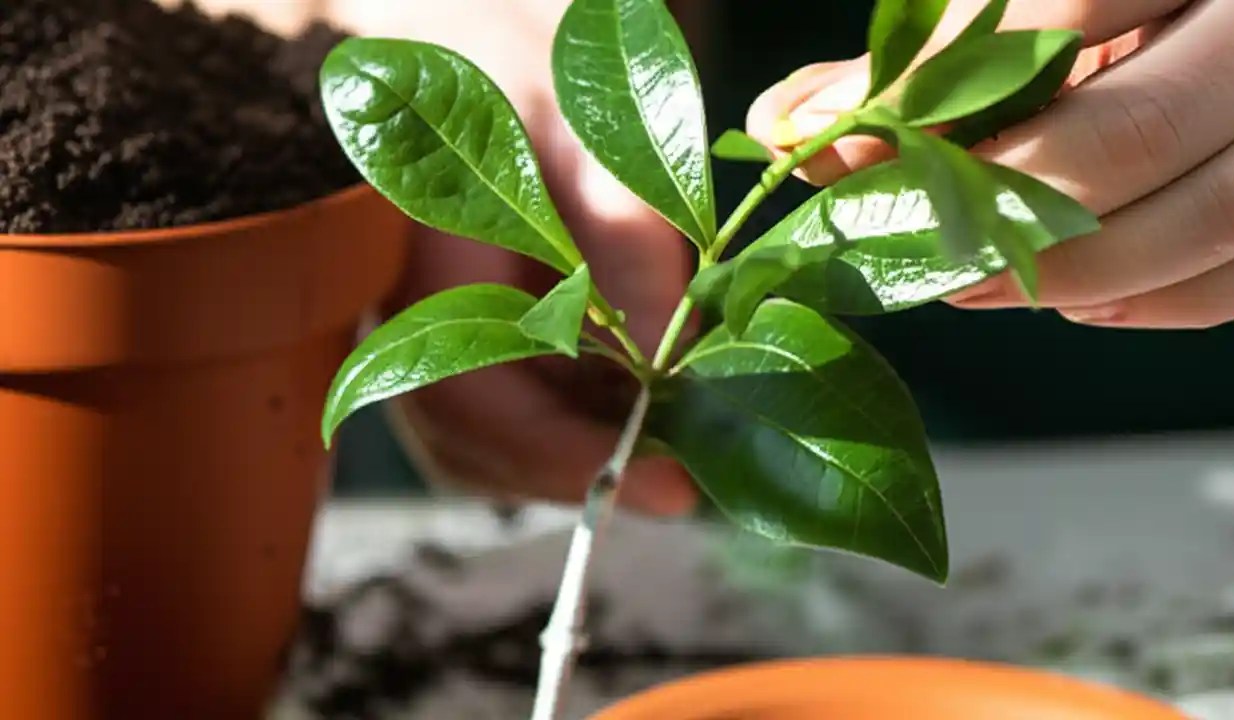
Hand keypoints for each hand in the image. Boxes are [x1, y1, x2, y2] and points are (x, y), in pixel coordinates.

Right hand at [354, 1, 696, 513]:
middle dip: (586, 473)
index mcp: (421, 269)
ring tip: (675, 442)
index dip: (563, 462)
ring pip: (494, 442)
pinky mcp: (466, 330)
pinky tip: (642, 402)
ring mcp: (432, 331)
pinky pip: (513, 405)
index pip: (469, 404)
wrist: (460, 36)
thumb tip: (672, 359)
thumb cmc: (509, 63)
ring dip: (585, 456)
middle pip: (481, 447)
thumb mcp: (582, 130)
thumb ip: (626, 239)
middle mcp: (409, 319)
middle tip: (689, 474)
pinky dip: (579, 423)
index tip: (664, 484)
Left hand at [746, 0, 1233, 328]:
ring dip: (1069, 269)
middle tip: (899, 237)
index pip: (1058, 10)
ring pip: (1218, 213)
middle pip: (1139, 130)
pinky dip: (1163, 299)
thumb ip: (936, 52)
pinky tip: (1080, 298)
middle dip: (995, 202)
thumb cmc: (1142, 5)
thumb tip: (788, 121)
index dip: (938, 93)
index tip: (834, 141)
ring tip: (968, 281)